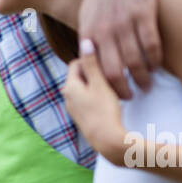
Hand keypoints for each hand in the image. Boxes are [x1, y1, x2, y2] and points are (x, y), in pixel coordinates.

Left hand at [63, 45, 128, 164]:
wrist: (107, 141)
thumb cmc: (104, 110)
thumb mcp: (100, 83)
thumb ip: (92, 63)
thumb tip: (85, 42)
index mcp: (69, 87)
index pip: (76, 63)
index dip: (91, 58)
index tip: (107, 59)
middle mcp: (67, 97)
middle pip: (80, 75)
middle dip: (95, 71)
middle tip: (112, 71)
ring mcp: (74, 109)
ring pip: (85, 88)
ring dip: (98, 84)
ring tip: (114, 85)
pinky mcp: (82, 117)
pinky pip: (88, 100)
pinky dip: (98, 95)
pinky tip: (111, 99)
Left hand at [79, 0, 160, 99]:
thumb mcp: (89, 12)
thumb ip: (89, 36)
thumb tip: (87, 60)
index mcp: (88, 32)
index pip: (93, 70)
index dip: (102, 86)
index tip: (109, 95)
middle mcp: (104, 30)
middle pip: (113, 72)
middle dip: (123, 89)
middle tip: (131, 97)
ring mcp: (124, 22)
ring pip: (134, 61)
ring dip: (142, 77)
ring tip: (147, 85)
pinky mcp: (143, 13)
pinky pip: (150, 45)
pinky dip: (155, 60)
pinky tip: (158, 66)